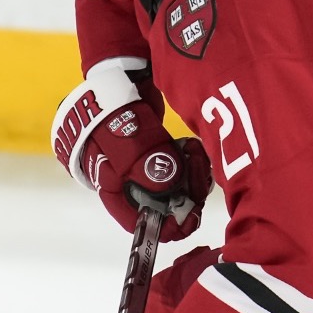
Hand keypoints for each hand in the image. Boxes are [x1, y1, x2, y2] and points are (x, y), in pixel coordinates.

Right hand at [52, 63, 211, 241]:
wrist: (113, 85)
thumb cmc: (114, 122)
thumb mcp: (133, 153)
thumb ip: (154, 179)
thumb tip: (176, 199)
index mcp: (117, 194)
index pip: (144, 225)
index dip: (170, 227)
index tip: (193, 215)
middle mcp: (130, 187)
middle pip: (165, 207)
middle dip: (187, 193)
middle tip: (199, 172)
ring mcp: (143, 169)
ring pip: (175, 187)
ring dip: (191, 174)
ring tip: (193, 151)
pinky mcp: (155, 153)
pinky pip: (177, 168)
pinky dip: (187, 161)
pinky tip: (190, 146)